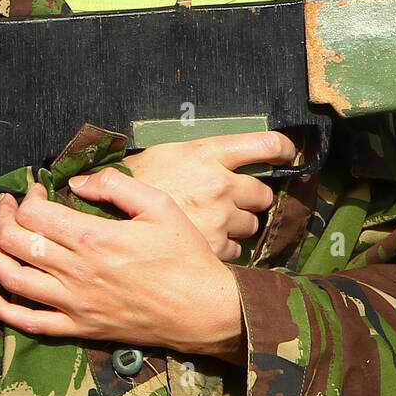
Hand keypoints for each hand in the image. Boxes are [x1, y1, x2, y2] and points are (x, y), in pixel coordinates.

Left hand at [0, 174, 244, 360]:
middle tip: (6, 206)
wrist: (201, 308)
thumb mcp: (160, 205)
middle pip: (16, 243)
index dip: (27, 197)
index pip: (36, 214)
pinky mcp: (77, 327)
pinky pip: (27, 322)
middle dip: (3, 218)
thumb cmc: (185, 255)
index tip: (37, 189)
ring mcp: (73, 304)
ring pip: (12, 279)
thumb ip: (118, 186)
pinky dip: (0, 308)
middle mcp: (76, 272)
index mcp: (95, 238)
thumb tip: (79, 182)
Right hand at [121, 129, 294, 260]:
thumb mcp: (164, 155)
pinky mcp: (214, 247)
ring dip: (240, 224)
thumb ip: (199, 155)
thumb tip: (224, 155)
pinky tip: (206, 243)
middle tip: (236, 200)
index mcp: (209, 154)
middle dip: (253, 198)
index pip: (267, 146)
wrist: (107, 223)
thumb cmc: (134, 185)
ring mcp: (219, 217)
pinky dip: (226, 247)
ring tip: (215, 224)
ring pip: (251, 224)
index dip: (285, 151)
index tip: (289, 155)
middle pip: (262, 192)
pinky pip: (236, 249)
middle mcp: (219, 184)